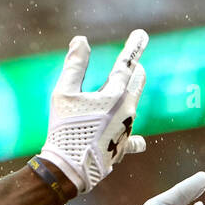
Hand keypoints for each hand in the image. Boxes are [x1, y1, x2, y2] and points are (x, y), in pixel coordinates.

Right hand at [39, 30, 148, 195]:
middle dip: (135, 71)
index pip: (128, 63)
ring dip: (127, 98)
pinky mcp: (122, 148)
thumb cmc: (65, 129)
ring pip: (133, 106)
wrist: (69, 169)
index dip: (134, 46)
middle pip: (137, 82)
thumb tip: (81, 41)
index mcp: (115, 93)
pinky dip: (132, 137)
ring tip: (120, 96)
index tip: (141, 35)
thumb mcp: (64, 94)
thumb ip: (74, 66)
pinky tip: (139, 141)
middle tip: (132, 66)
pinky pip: (132, 140)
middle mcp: (127, 110)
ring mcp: (127, 130)